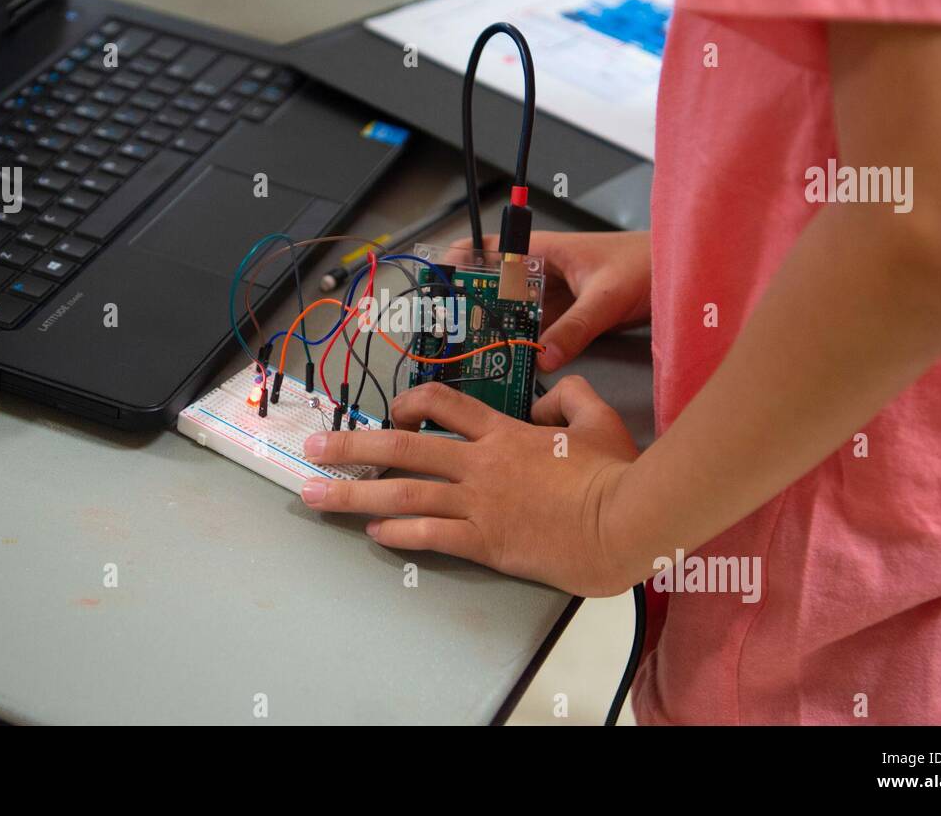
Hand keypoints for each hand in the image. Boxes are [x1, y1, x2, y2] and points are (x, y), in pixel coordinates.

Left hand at [299, 378, 638, 596]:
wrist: (627, 521)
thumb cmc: (616, 474)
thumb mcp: (597, 420)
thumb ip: (568, 397)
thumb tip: (546, 397)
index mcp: (504, 432)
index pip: (441, 404)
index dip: (408, 404)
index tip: (390, 414)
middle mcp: (480, 464)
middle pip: (402, 448)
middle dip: (350, 447)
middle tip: (313, 450)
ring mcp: (479, 503)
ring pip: (402, 493)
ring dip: (351, 495)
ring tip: (314, 496)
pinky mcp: (486, 542)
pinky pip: (430, 535)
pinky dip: (398, 533)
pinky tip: (373, 533)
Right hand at [451, 230, 649, 371]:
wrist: (688, 273)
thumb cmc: (650, 263)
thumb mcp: (606, 296)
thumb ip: (575, 327)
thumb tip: (543, 356)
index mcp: (547, 251)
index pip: (492, 248)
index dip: (461, 262)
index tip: (440, 286)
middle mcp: (547, 272)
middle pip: (498, 288)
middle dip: (476, 308)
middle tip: (453, 334)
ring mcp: (560, 296)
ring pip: (518, 313)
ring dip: (501, 330)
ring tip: (478, 354)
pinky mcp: (573, 316)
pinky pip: (542, 330)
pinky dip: (528, 344)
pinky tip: (517, 362)